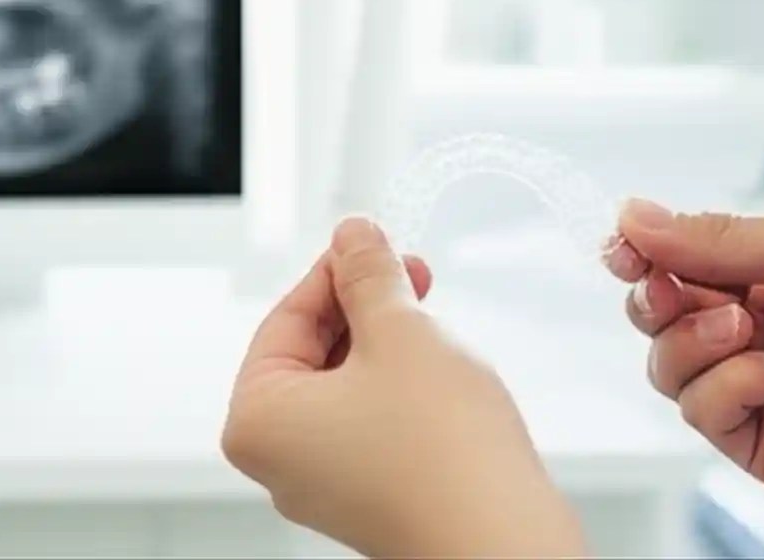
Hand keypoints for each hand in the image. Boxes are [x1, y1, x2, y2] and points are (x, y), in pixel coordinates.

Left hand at [223, 218, 584, 557]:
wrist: (506, 546)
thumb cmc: (444, 453)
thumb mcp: (400, 332)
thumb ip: (368, 275)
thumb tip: (352, 235)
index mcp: (257, 419)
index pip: (287, 317)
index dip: (336, 269)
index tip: (371, 239)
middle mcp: (279, 459)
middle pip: (313, 350)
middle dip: (364, 305)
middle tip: (411, 271)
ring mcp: (324, 482)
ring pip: (347, 383)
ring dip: (387, 343)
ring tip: (433, 320)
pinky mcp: (370, 495)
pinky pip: (372, 420)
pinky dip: (400, 386)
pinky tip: (441, 370)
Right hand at [604, 199, 763, 505]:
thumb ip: (719, 238)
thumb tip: (631, 215)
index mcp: (761, 277)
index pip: (673, 265)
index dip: (638, 256)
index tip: (621, 249)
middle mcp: (748, 332)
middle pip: (654, 317)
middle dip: (655, 299)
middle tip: (674, 291)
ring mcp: (751, 389)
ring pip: (666, 368)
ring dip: (697, 343)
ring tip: (752, 330)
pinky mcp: (760, 443)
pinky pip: (704, 412)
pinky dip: (735, 386)